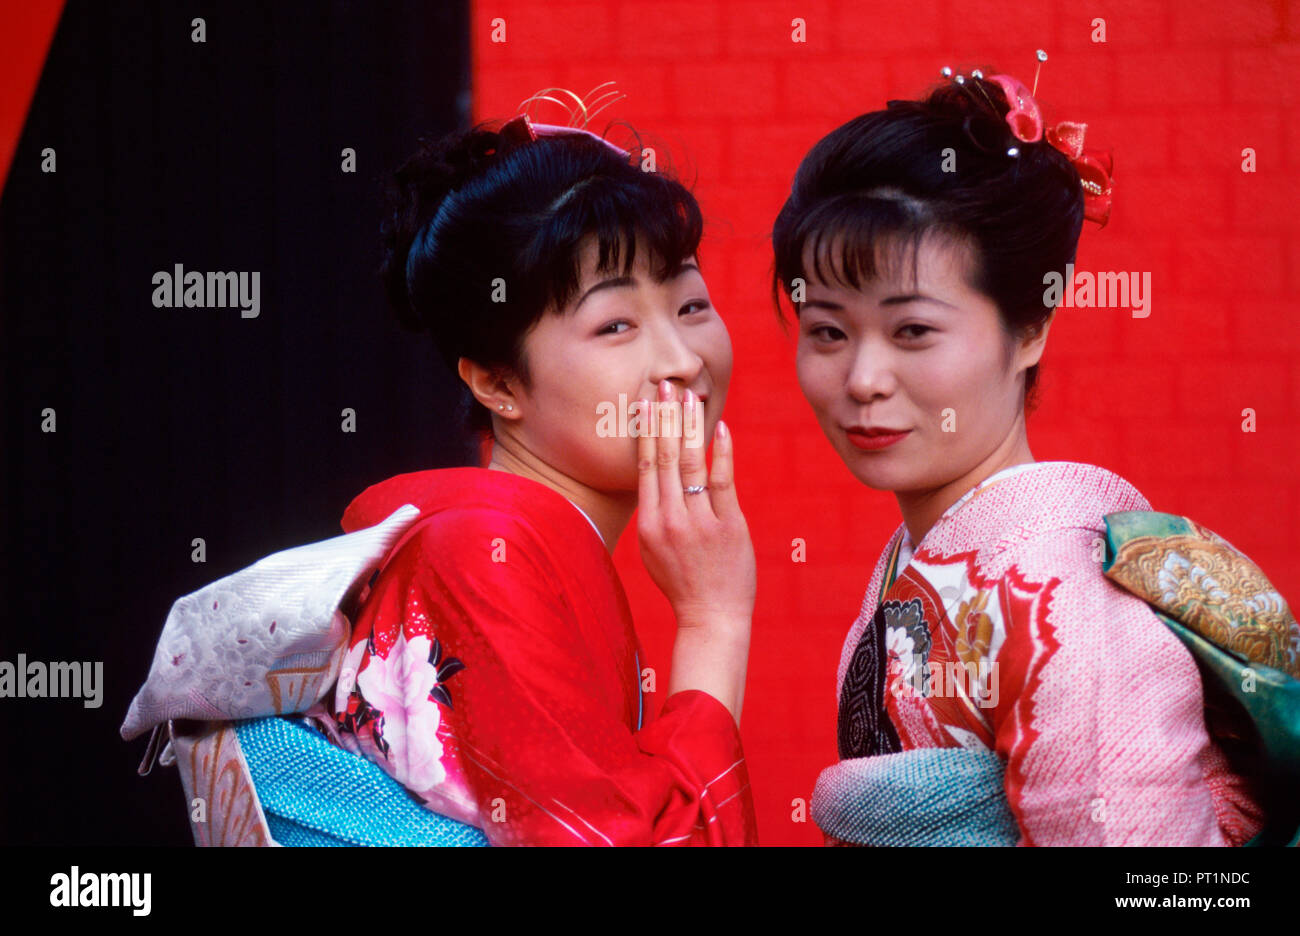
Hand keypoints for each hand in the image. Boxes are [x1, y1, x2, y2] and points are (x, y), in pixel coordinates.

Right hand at [636, 380, 755, 628]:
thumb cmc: (682, 584)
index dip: (648, 432)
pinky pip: (723, 481)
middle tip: (665, 384)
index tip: (647, 404)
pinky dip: (722, 451)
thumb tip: (655, 476)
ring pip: (692, 462)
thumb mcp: (654, 550)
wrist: (711, 618)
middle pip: (666, 457)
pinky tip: (721, 427)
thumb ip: (654, 513)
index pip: (646, 467)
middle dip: (666, 417)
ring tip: (690, 396)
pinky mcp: (729, 525)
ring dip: (691, 425)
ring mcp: (699, 522)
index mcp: (649, 524)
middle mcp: (670, 519)